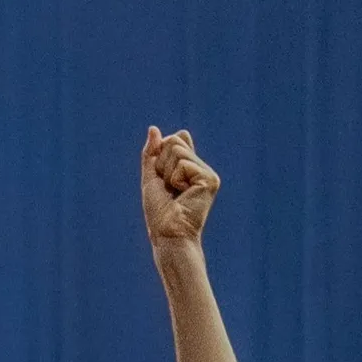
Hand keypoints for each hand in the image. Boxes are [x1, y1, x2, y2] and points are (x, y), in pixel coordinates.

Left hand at [141, 126, 219, 243]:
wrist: (167, 233)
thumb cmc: (159, 212)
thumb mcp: (151, 176)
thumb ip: (152, 152)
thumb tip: (154, 128)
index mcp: (191, 167)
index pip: (173, 139)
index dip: (160, 157)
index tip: (163, 181)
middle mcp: (202, 168)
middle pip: (174, 141)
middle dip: (161, 164)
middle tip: (169, 189)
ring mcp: (208, 174)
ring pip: (177, 150)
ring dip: (167, 172)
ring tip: (175, 193)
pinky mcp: (210, 180)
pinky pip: (184, 163)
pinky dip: (175, 179)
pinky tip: (183, 195)